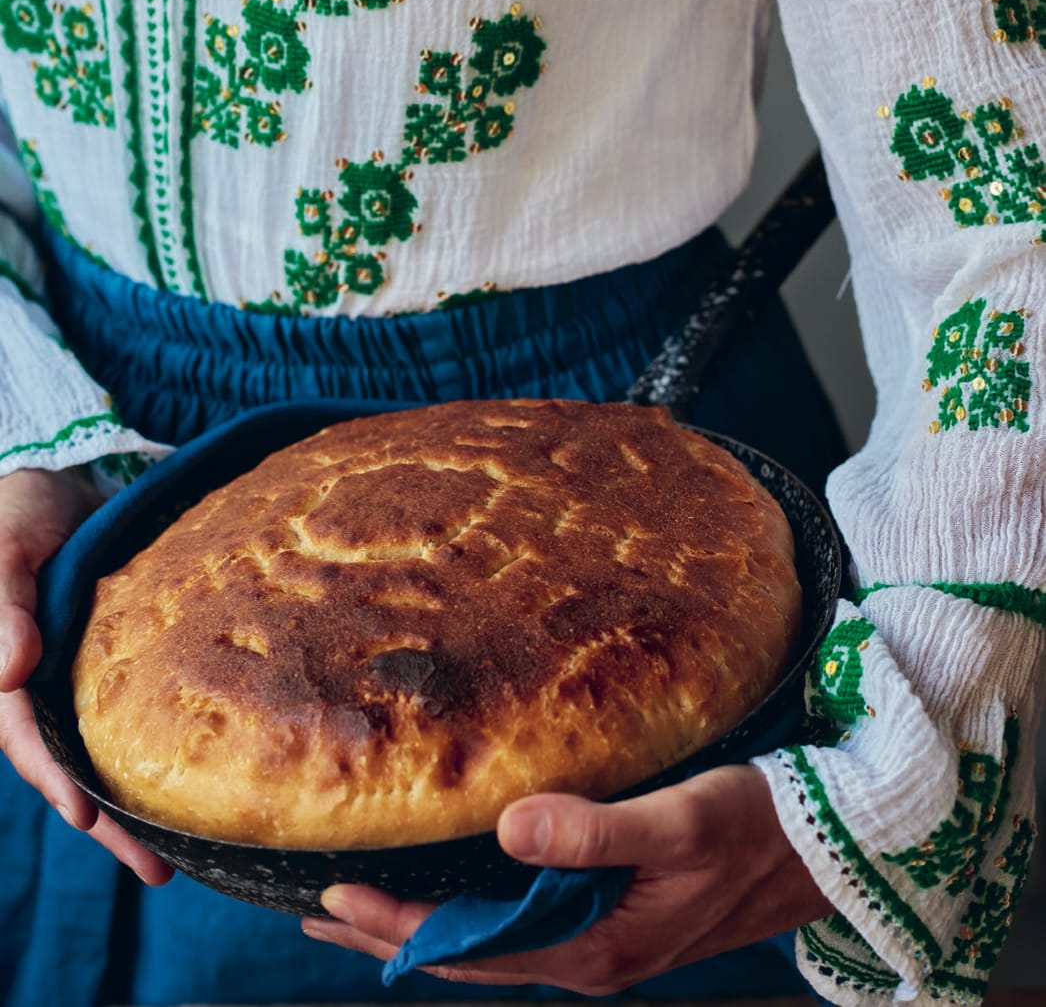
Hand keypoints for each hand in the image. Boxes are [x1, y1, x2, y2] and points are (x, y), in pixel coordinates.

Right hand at [0, 466, 171, 884]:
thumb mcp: (6, 544)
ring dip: (130, 811)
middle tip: (157, 870)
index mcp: (5, 666)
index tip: (85, 816)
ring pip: (99, 760)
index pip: (23, 733)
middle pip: (66, 768)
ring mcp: (74, 684)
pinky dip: (152, 760)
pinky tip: (191, 791)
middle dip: (106, 824)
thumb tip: (9, 670)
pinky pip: (129, 725)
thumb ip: (2, 602)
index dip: (52, 776)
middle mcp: (38, 686)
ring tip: (175, 860)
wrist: (65, 483)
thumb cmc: (24, 511)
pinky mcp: (114, 671)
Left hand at [303, 764, 831, 992]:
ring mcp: (603, 938)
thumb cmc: (762, 827)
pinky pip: (523, 921)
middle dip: (390, 938)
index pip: (469, 949)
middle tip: (318, 913)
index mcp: (596, 948)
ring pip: (491, 942)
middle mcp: (590, 955)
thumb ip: (597, 830)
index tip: (333, 900)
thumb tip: (506, 825)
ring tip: (364, 913)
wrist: (832, 847)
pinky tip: (460, 891)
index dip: (397, 930)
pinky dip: (473, 911)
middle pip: (466, 956)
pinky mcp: (617, 914)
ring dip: (426, 927)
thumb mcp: (684, 821)